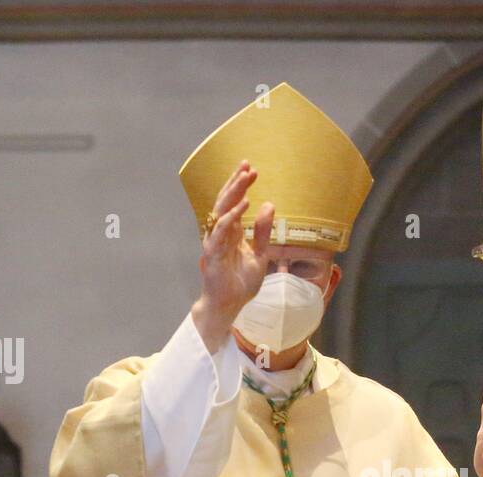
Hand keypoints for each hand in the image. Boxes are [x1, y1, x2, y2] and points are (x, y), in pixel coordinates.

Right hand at [190, 160, 274, 348]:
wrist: (230, 305)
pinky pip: (222, 231)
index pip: (234, 203)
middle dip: (236, 182)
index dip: (241, 186)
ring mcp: (215, 242)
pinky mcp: (213, 253)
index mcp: (231, 232)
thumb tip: (269, 205)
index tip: (252, 170)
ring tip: (245, 178)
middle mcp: (221, 233)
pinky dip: (232, 217)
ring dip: (234, 194)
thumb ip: (262, 232)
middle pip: (226, 201)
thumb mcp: (260, 254)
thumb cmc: (241, 283)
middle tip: (247, 165)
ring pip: (222, 211)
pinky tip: (244, 205)